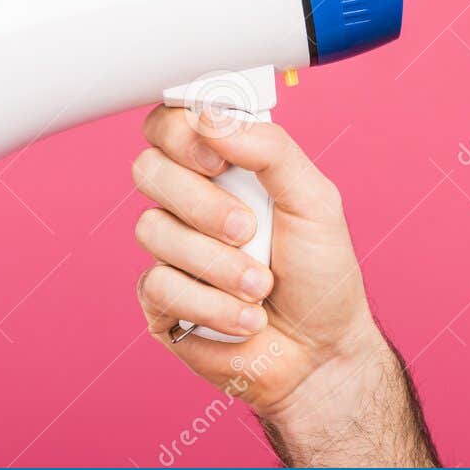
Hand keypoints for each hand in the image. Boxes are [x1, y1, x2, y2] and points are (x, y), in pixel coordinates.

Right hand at [132, 105, 436, 464]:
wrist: (322, 352)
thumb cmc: (321, 274)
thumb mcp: (315, 199)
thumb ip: (270, 149)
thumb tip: (211, 117)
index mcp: (225, 167)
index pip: (171, 124)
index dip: (181, 133)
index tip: (216, 158)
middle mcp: (190, 202)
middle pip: (148, 169)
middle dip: (201, 203)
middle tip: (247, 228)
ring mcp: (172, 251)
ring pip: (152, 229)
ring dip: (218, 263)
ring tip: (262, 286)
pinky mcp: (160, 301)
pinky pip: (158, 284)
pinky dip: (211, 304)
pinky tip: (245, 317)